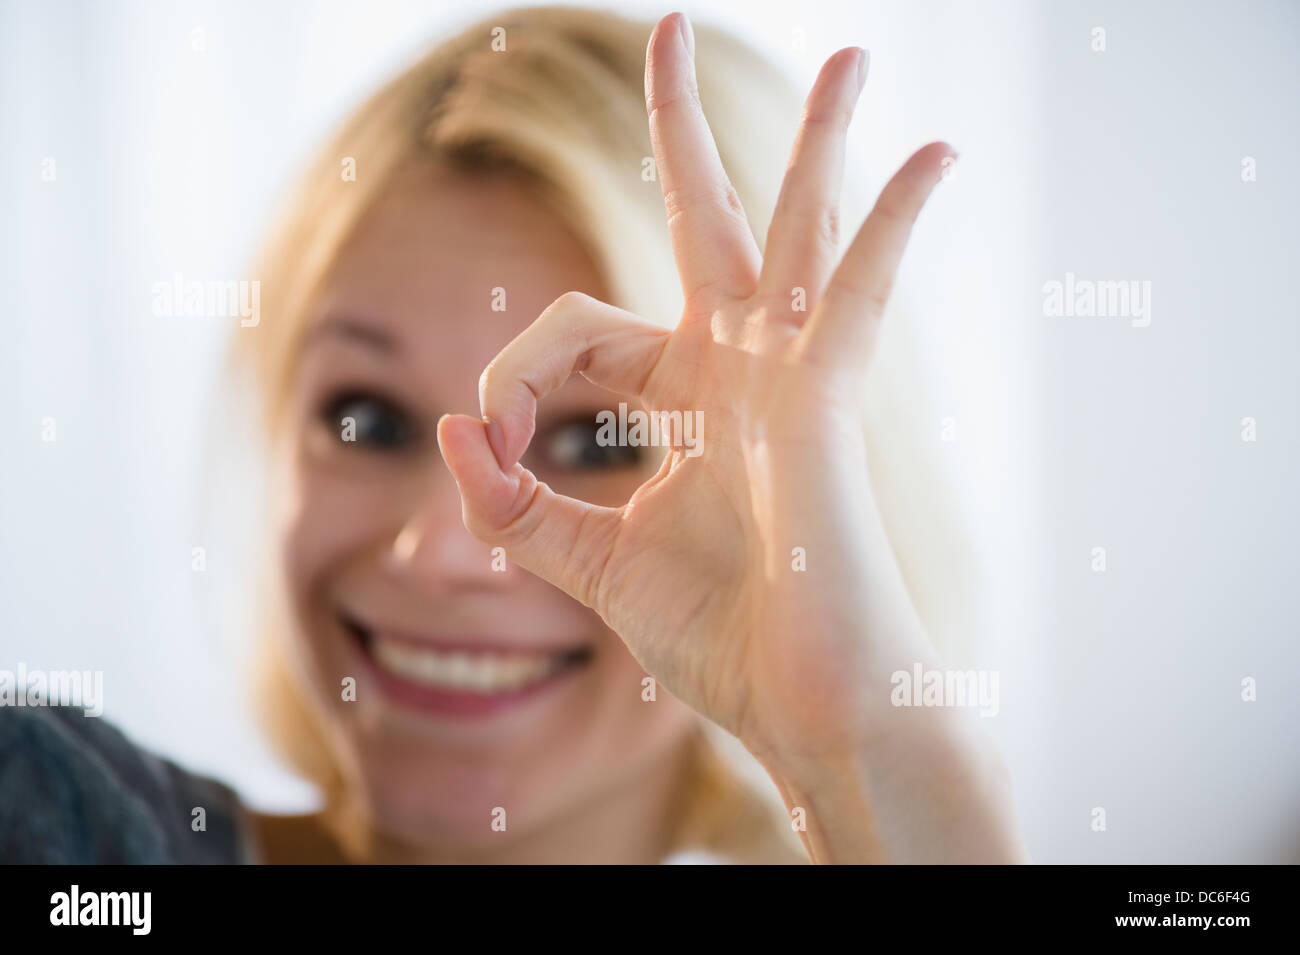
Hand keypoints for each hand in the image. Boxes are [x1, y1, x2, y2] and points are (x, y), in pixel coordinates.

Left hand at [437, 13, 1019, 859]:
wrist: (804, 708)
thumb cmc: (720, 640)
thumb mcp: (587, 564)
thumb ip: (513, 504)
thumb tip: (449, 435)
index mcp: (682, 398)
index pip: (576, 327)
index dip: (512, 372)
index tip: (491, 444)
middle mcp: (738, 369)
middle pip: (707, 217)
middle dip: (683, 126)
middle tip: (671, 28)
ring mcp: (789, 377)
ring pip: (799, 228)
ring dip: (819, 142)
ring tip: (853, 54)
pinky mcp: (829, 403)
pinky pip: (859, 293)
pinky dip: (891, 224)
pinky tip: (933, 154)